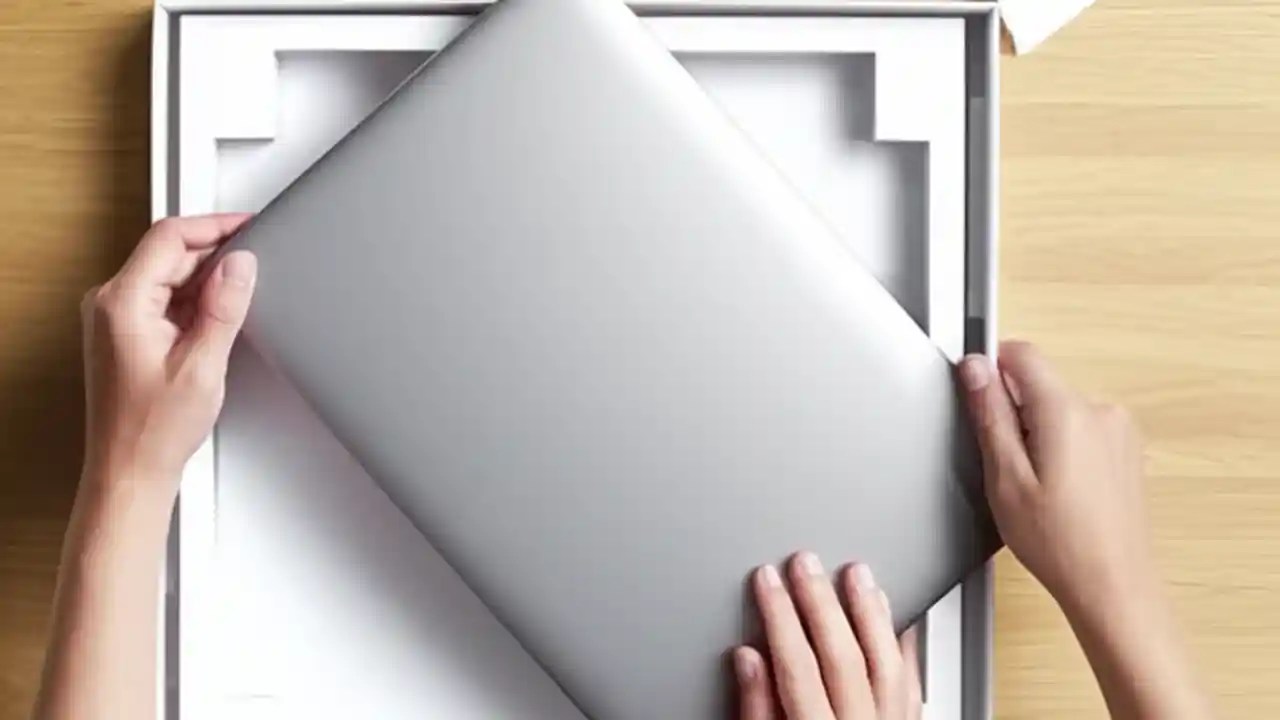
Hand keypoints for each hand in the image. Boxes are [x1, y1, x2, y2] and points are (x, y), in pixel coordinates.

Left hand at [81, 214, 257, 488]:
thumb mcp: (203, 365)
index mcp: (122, 303)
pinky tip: (217, 323)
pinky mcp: (126, 332)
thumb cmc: (153, 431)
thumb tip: (240, 264)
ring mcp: (115, 317)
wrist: (130, 470)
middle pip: (169, 253)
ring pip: (169, 275)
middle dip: (215, 255)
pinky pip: (165, 298)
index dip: (214, 225)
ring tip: (238, 303)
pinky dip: (195, 303)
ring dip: (207, 282)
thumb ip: (224, 308)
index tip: (246, 225)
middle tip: (255, 264)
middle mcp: (110, 304)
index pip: (169, 237)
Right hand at [733, 554, 921, 719]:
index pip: (796, 665)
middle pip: (842, 656)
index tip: (766, 580)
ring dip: (869, 612)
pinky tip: (893, 614)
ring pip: (885, 662)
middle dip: (820, 602)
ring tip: (855, 572)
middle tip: (805, 563)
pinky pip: (913, 680)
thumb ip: (756, 710)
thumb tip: (748, 659)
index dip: (779, 616)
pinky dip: (902, 643)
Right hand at [957, 341, 1152, 612]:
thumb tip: (974, 367)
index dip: (990, 370)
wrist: (1113, 585)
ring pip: (1058, 408)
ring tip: (1036, 485)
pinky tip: (1058, 490)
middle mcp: (1101, 411)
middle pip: (1039, 383)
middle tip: (1007, 465)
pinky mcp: (1125, 449)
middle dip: (1014, 413)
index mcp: (1068, 411)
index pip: (1021, 354)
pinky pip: (1080, 428)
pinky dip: (1061, 448)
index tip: (977, 401)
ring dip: (1038, 434)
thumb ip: (989, 414)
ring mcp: (1119, 430)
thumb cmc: (1060, 543)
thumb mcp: (1005, 477)